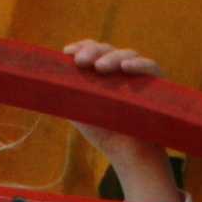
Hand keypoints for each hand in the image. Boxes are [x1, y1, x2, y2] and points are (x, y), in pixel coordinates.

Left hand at [61, 38, 178, 201]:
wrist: (130, 155)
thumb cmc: (104, 133)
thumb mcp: (78, 111)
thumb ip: (65, 94)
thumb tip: (43, 80)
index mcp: (103, 72)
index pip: (93, 50)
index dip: (82, 47)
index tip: (68, 53)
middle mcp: (121, 69)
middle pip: (108, 49)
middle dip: (93, 51)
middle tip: (82, 62)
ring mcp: (140, 75)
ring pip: (127, 54)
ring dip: (112, 58)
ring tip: (100, 68)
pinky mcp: (158, 84)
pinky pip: (151, 67)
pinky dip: (139, 65)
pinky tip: (126, 68)